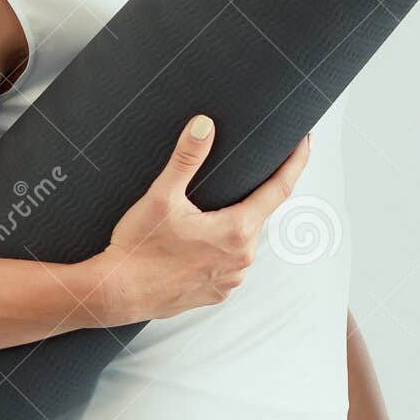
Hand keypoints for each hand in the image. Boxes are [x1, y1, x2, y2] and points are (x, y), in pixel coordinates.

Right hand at [89, 114, 310, 323]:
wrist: (115, 293)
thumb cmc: (137, 248)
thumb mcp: (160, 197)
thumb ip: (186, 159)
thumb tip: (204, 125)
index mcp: (236, 231)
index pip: (279, 189)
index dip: (295, 162)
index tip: (304, 142)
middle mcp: (241, 259)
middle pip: (258, 214)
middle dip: (251, 194)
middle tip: (235, 177)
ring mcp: (231, 279)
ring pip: (242, 240)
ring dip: (234, 224)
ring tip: (207, 213)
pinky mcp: (217, 293)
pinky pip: (228, 263)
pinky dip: (220, 249)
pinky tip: (198, 242)